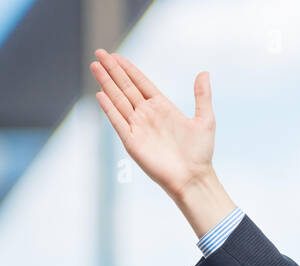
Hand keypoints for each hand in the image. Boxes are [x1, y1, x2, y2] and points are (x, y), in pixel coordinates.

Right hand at [90, 49, 215, 201]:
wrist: (193, 178)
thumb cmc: (200, 153)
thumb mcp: (205, 120)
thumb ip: (202, 96)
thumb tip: (204, 72)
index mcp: (162, 107)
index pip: (140, 83)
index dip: (128, 69)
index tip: (115, 56)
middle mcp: (147, 115)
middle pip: (126, 87)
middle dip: (112, 70)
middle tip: (99, 52)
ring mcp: (138, 128)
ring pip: (119, 100)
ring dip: (106, 83)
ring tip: (95, 66)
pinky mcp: (132, 142)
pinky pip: (118, 121)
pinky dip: (109, 108)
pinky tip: (100, 94)